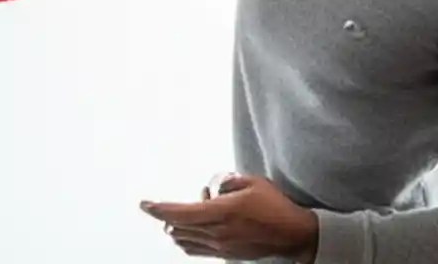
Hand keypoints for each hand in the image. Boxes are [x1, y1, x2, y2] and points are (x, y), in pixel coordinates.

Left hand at [141, 174, 318, 261]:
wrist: (293, 235)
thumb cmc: (274, 206)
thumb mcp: (251, 182)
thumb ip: (226, 181)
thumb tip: (211, 187)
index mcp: (221, 213)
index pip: (179, 213)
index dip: (158, 209)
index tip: (144, 203)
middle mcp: (216, 234)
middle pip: (177, 228)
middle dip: (168, 215)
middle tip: (175, 201)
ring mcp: (220, 248)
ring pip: (183, 241)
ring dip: (178, 226)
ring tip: (194, 211)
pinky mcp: (225, 256)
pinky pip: (195, 250)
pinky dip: (187, 238)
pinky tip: (196, 227)